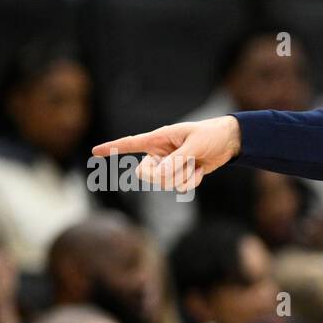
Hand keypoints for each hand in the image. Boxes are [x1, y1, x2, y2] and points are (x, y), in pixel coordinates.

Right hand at [91, 115, 241, 191]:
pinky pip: (180, 187)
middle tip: (183, 165)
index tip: (94, 151)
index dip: (112, 148)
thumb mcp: (195, 145)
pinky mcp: (181, 175)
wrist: (228, 142)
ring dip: (183, 177)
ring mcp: (170, 165)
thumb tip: (161, 175)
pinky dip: (192, 181)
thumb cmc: (210, 135)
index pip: (130, 144)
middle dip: (163, 175)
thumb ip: (177, 160)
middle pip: (146, 173)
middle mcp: (160, 153)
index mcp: (159, 139)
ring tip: (196, 164)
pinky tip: (200, 170)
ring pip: (165, 183)